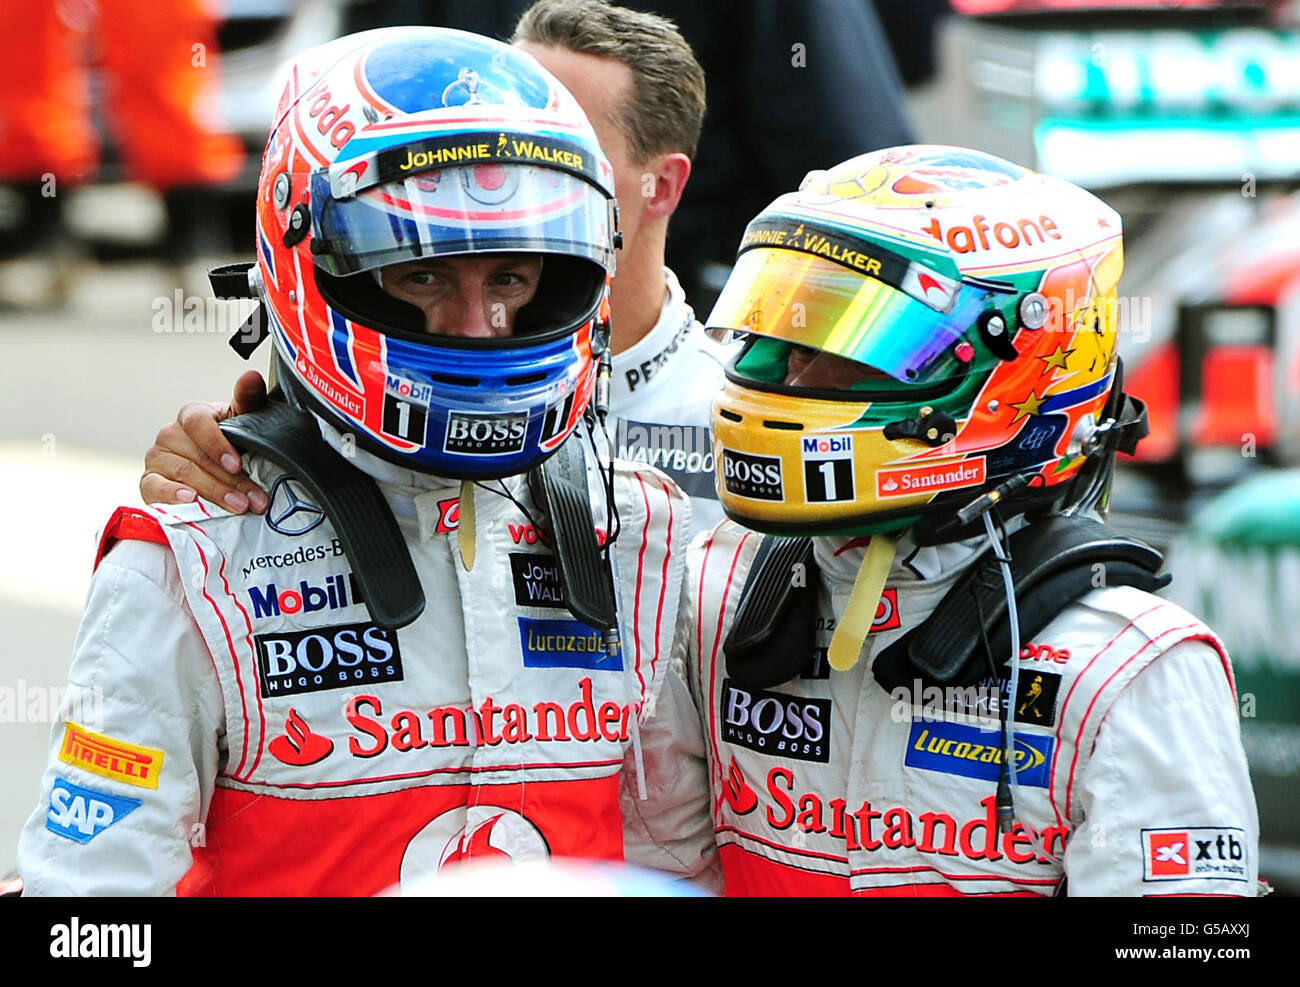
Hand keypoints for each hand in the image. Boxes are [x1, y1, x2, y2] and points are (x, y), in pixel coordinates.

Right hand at [140, 370, 269, 512]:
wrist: (217, 474)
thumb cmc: (233, 444)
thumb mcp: (245, 423)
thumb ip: (248, 400)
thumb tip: (250, 376)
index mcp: (193, 416)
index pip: (197, 422)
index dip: (217, 444)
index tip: (238, 464)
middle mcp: (170, 434)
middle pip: (195, 455)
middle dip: (229, 481)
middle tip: (253, 499)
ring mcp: (157, 457)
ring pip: (183, 474)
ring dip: (213, 492)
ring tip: (239, 507)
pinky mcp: (149, 481)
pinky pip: (154, 487)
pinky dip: (172, 495)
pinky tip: (191, 501)